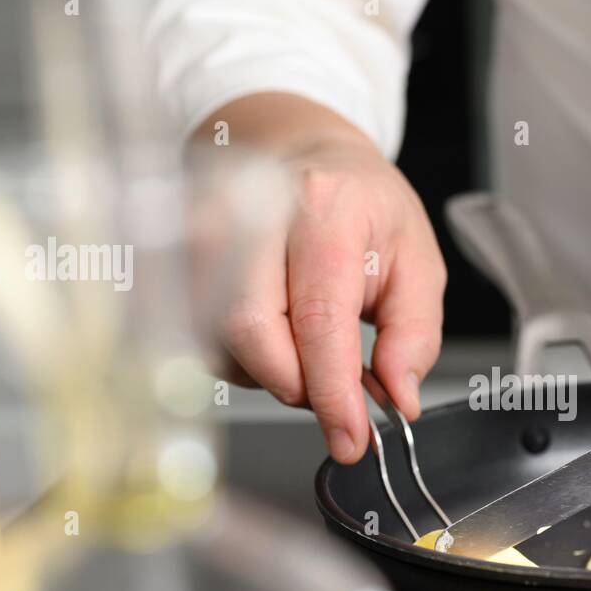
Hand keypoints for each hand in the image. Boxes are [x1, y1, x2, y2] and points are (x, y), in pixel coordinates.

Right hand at [195, 94, 445, 462]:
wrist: (298, 151)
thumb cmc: (359, 207)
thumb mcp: (416, 261)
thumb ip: (414, 334)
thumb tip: (399, 398)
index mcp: (324, 208)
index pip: (319, 318)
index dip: (332, 393)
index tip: (350, 439)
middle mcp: (251, 211)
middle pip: (251, 330)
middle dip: (295, 384)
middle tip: (333, 392)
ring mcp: (201, 229)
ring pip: (220, 341)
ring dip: (270, 371)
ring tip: (309, 343)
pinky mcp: (173, 253)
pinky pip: (200, 338)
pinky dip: (243, 357)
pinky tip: (274, 332)